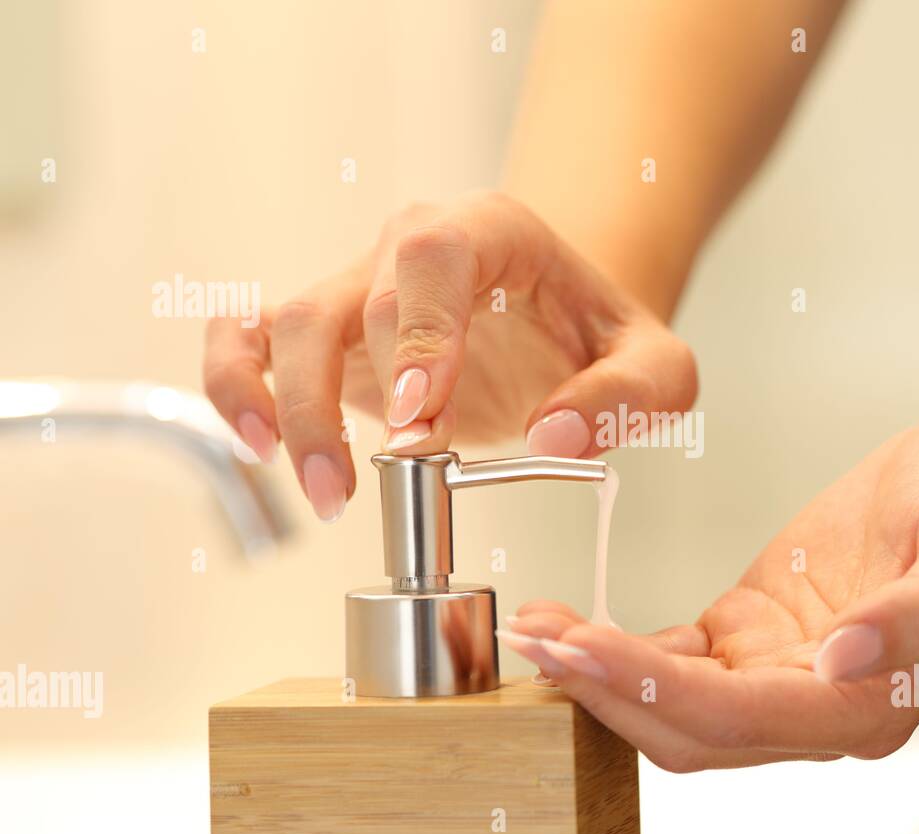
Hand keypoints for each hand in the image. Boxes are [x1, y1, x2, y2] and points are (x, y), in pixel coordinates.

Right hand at [202, 191, 696, 520]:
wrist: (559, 324)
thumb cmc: (598, 338)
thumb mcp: (657, 369)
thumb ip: (626, 396)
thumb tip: (558, 436)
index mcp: (491, 232)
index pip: (436, 259)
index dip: (419, 333)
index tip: (422, 416)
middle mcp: (410, 247)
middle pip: (356, 299)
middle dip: (364, 396)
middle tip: (390, 474)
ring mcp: (358, 285)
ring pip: (289, 322)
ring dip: (290, 407)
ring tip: (326, 491)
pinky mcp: (323, 332)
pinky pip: (248, 336)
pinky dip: (236, 383)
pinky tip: (259, 444)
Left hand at [503, 405, 918, 770]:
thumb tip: (846, 660)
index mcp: (870, 703)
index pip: (741, 718)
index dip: (654, 691)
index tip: (582, 649)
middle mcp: (820, 706)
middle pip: (690, 728)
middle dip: (606, 692)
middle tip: (535, 643)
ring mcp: (783, 673)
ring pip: (672, 702)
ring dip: (601, 675)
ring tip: (537, 630)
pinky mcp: (757, 634)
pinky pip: (678, 660)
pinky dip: (622, 648)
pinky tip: (575, 623)